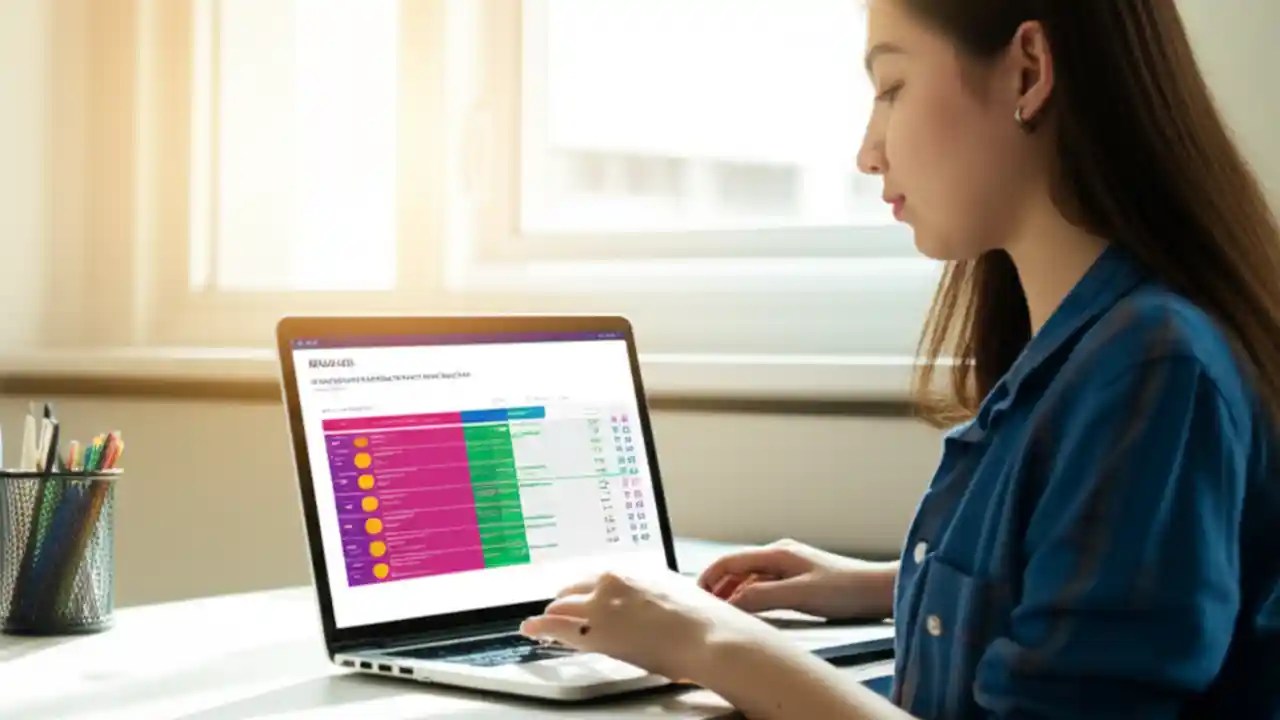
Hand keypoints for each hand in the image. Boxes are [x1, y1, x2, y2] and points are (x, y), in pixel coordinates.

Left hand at [519, 569, 784, 682]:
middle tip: (558, 612)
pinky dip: (540, 628)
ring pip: (561, 607)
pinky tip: (531, 630)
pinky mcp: (596, 632)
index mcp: (631, 572)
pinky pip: (556, 626)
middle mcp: (611, 582)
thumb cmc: (701, 620)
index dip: (582, 591)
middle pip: (572, 590)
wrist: (708, 637)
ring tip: (540, 625)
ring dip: (551, 616)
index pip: (593, 579)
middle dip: (564, 603)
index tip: (576, 597)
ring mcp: (601, 606)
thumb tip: (645, 602)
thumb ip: (650, 594)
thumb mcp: (672, 593)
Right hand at [697, 539, 896, 619]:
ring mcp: (790, 565)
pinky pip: (766, 583)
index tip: (695, 595)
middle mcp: (780, 554)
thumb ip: (763, 595)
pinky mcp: (800, 577)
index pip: (730, 561)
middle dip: (718, 584)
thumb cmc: (843, 589)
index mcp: (776, 554)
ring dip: (734, 591)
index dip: (709, 576)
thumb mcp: (799, 594)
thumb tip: (731, 600)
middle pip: (738, 567)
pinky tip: (752, 608)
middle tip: (705, 606)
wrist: (877, 589)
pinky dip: (752, 594)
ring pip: (751, 576)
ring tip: (723, 610)